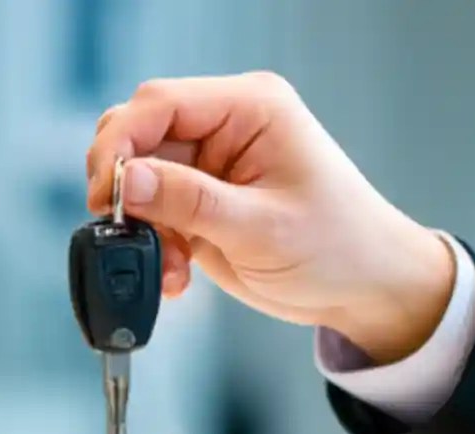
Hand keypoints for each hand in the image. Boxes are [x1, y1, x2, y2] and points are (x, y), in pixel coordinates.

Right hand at [86, 73, 455, 363]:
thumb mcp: (262, 228)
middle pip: (139, 133)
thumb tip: (130, 180)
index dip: (122, 144)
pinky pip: (154, 210)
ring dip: (139, 223)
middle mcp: (226, 126)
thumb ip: (190, 201)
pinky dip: (153, 242)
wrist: (365, 289)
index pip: (160, 103)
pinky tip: (176, 272)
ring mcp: (212, 164)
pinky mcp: (203, 199)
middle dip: (124, 183)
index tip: (109, 193)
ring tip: (167, 263)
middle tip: (123, 226)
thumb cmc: (339, 248)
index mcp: (251, 108)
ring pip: (139, 176)